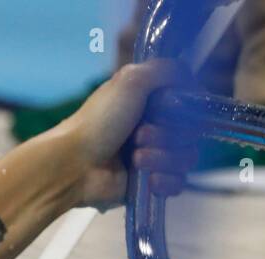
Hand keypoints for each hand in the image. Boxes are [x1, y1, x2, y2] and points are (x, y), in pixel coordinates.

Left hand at [55, 59, 199, 209]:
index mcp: (150, 104)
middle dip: (167, 136)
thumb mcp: (131, 80)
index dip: (184, 111)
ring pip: (186, 158)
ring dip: (162, 157)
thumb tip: (189, 75)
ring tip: (135, 159)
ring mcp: (153, 157)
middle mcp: (154, 128)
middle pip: (191, 133)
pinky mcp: (149, 183)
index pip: (190, 106)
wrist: (74, 164)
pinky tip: (147, 179)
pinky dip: (165, 180)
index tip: (167, 110)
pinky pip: (178, 183)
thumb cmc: (98, 121)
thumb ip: (165, 69)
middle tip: (138, 137)